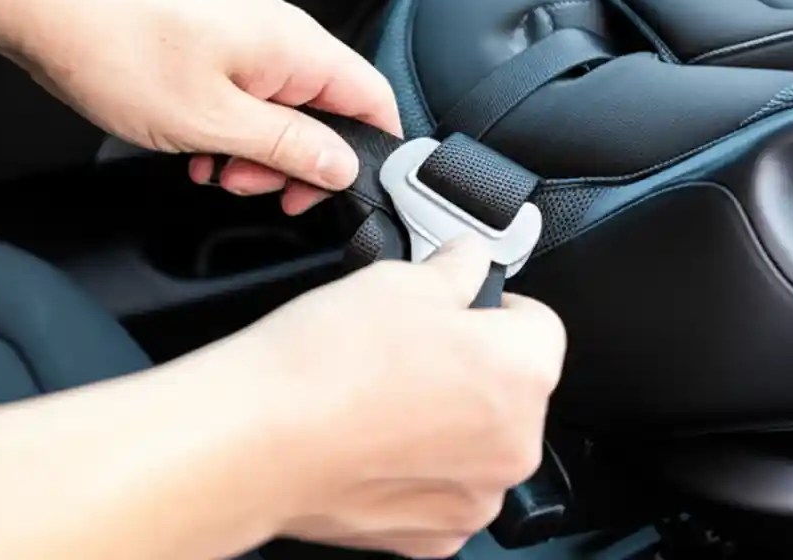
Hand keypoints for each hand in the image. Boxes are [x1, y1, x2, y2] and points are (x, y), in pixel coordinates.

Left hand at [5, 0, 401, 214]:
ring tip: (216, 170)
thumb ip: (289, 147)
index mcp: (293, 47)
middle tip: (256, 188)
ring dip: (259, 154)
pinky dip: (233, 134)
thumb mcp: (216, 124)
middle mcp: (279, 36)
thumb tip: (342, 165)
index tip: (343, 191)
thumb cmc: (123, 59)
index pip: (371, 97)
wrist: (56, 21)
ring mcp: (248, 39)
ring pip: (285, 113)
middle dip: (297, 162)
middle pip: (328, 112)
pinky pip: (251, 101)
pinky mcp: (218, 48)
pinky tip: (199, 152)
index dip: (370, 150)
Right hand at [239, 239, 566, 557]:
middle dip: (470, 367)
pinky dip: (417, 469)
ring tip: (380, 395)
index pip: (537, 324)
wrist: (254, 441)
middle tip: (406, 350)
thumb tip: (468, 260)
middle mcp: (514, 445)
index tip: (458, 308)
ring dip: (445, 420)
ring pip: (477, 443)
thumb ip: (455, 268)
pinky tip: (371, 440)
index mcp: (523, 373)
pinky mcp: (432, 537)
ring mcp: (474, 498)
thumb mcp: (399, 279)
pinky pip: (443, 490)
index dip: (492, 308)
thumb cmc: (323, 364)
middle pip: (511, 390)